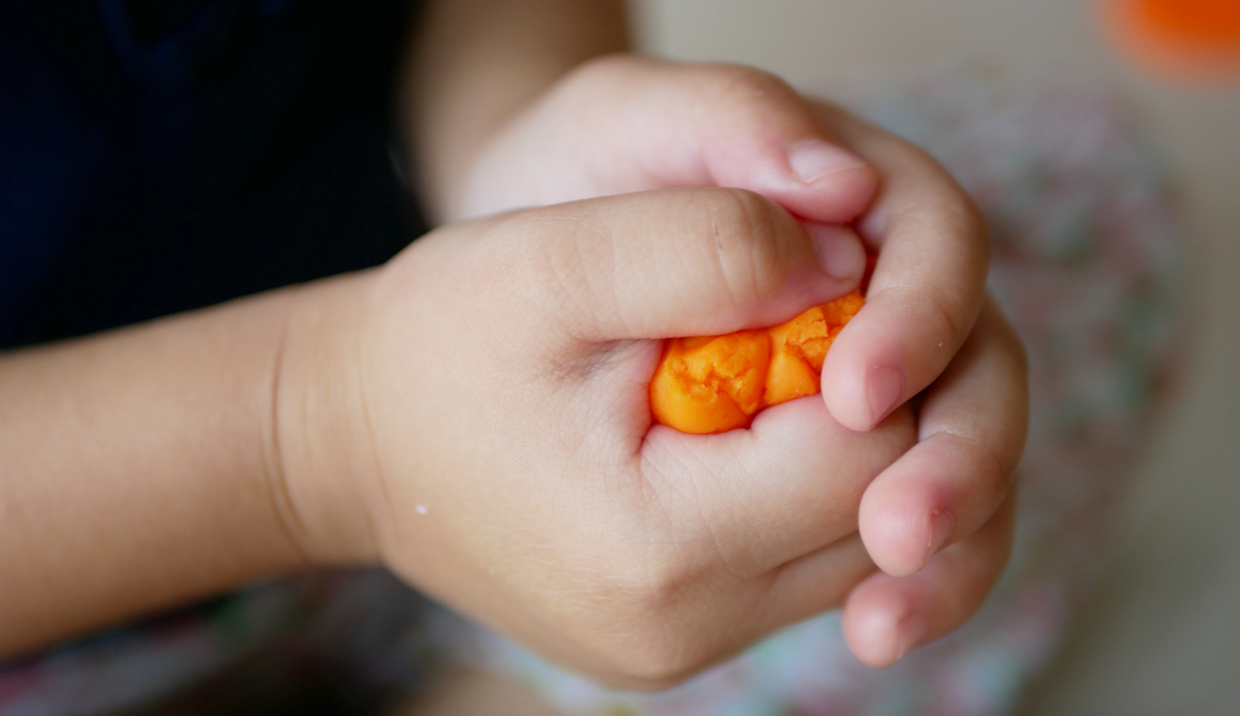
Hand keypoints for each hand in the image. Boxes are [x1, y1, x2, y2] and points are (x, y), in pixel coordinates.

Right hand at [446, 55, 1028, 665]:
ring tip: (754, 370)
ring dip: (842, 445)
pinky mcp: (678, 645)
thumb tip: (850, 263)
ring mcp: (684, 651)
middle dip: (874, 401)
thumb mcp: (555, 259)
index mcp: (661, 548)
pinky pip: (799, 564)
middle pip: (883, 510)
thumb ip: (709, 248)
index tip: (806, 281)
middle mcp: (686, 630)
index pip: (872, 450)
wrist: (355, 446)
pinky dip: (798, 487)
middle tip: (786, 319)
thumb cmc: (441, 345)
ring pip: (854, 543)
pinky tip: (735, 428)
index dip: (874, 347)